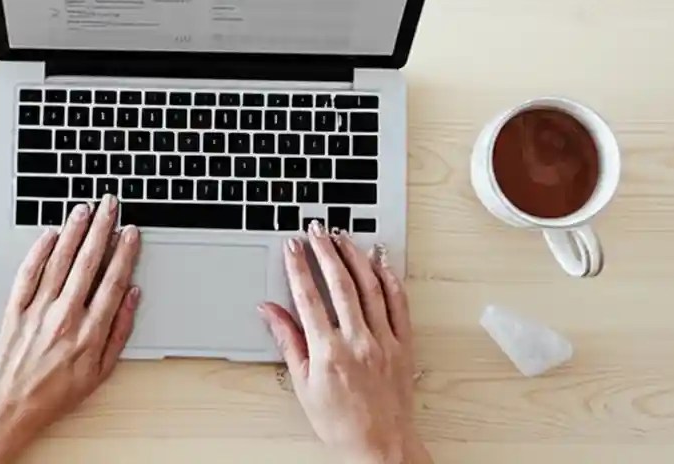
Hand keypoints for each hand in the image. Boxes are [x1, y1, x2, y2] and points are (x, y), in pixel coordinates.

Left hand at [0, 195, 140, 463]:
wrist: (10, 406)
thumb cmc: (57, 393)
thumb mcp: (101, 372)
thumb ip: (120, 331)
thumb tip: (133, 296)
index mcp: (90, 332)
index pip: (113, 281)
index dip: (124, 252)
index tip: (131, 232)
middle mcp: (65, 316)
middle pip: (88, 262)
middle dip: (102, 229)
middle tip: (110, 205)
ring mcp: (38, 310)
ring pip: (59, 261)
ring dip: (74, 231)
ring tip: (84, 209)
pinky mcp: (16, 309)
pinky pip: (28, 273)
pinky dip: (39, 251)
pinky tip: (50, 233)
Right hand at [259, 223, 429, 463]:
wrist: (380, 447)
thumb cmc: (340, 423)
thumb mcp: (303, 384)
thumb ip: (288, 341)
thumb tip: (269, 311)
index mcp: (329, 352)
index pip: (309, 298)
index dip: (298, 267)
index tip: (292, 247)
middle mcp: (358, 341)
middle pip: (340, 284)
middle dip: (325, 251)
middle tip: (315, 230)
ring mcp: (384, 341)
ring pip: (370, 286)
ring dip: (354, 256)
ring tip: (341, 237)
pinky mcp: (403, 344)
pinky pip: (398, 303)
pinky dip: (388, 278)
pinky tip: (378, 262)